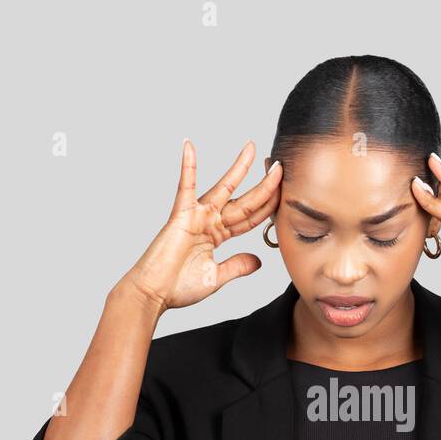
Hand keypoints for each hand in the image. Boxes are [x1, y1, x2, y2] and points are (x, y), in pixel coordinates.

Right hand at [118, 139, 282, 311]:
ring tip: (252, 148)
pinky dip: (188, 166)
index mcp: (218, 235)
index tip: (285, 192)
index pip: (250, 218)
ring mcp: (197, 216)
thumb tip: (258, 261)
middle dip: (264, 184)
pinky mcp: (181, 215)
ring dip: (239, 168)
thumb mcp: (216, 278)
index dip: (268, 206)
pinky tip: (190, 146)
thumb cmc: (178, 287)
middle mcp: (210, 222)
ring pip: (223, 188)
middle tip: (279, 165)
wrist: (155, 293)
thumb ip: (237, 267)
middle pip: (245, 200)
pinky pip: (186, 186)